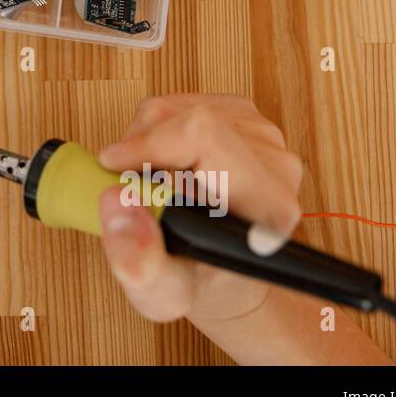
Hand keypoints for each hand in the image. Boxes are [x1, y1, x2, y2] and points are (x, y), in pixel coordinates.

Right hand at [96, 94, 302, 325]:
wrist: (218, 274)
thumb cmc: (197, 282)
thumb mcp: (161, 294)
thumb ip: (138, 260)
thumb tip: (118, 201)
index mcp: (268, 207)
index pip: (205, 138)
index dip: (149, 148)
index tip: (118, 176)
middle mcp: (277, 166)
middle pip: (187, 120)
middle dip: (141, 148)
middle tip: (132, 189)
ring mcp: (264, 135)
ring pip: (178, 107)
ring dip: (144, 140)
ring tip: (148, 183)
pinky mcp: (244, 116)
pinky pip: (179, 102)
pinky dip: (154, 130)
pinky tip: (162, 165)